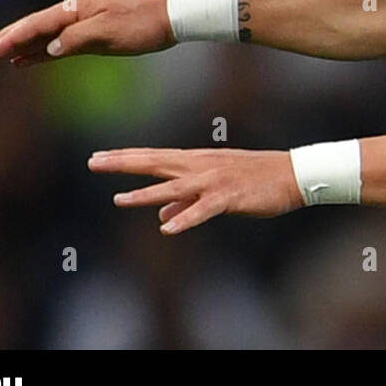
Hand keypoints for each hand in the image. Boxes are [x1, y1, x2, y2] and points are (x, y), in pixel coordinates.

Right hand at [0, 0, 172, 64]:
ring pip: (43, 36)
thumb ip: (75, 40)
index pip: (35, 25)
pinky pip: (58, 44)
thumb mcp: (107, 34)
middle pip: (33, 27)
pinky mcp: (91, 35)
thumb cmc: (140, 25)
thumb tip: (48, 49)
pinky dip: (40, 52)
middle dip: (7, 40)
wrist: (170, 19)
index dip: (10, 39)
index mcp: (76, 9)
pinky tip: (28, 61)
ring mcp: (82, 24)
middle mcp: (75, 14)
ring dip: (20, 47)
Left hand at [89, 148, 302, 233]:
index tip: (98, 157)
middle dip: (123, 164)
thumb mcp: (217, 186)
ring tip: (119, 200)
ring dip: (146, 195)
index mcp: (196, 161)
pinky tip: (168, 229)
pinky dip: (186, 219)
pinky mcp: (229, 197)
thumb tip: (161, 217)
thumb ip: (185, 201)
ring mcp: (214, 181)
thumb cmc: (255, 179)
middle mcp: (200, 166)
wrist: (292, 174)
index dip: (125, 158)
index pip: (153, 157)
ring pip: (173, 187)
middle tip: (92, 162)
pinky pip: (203, 210)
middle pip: (155, 163)